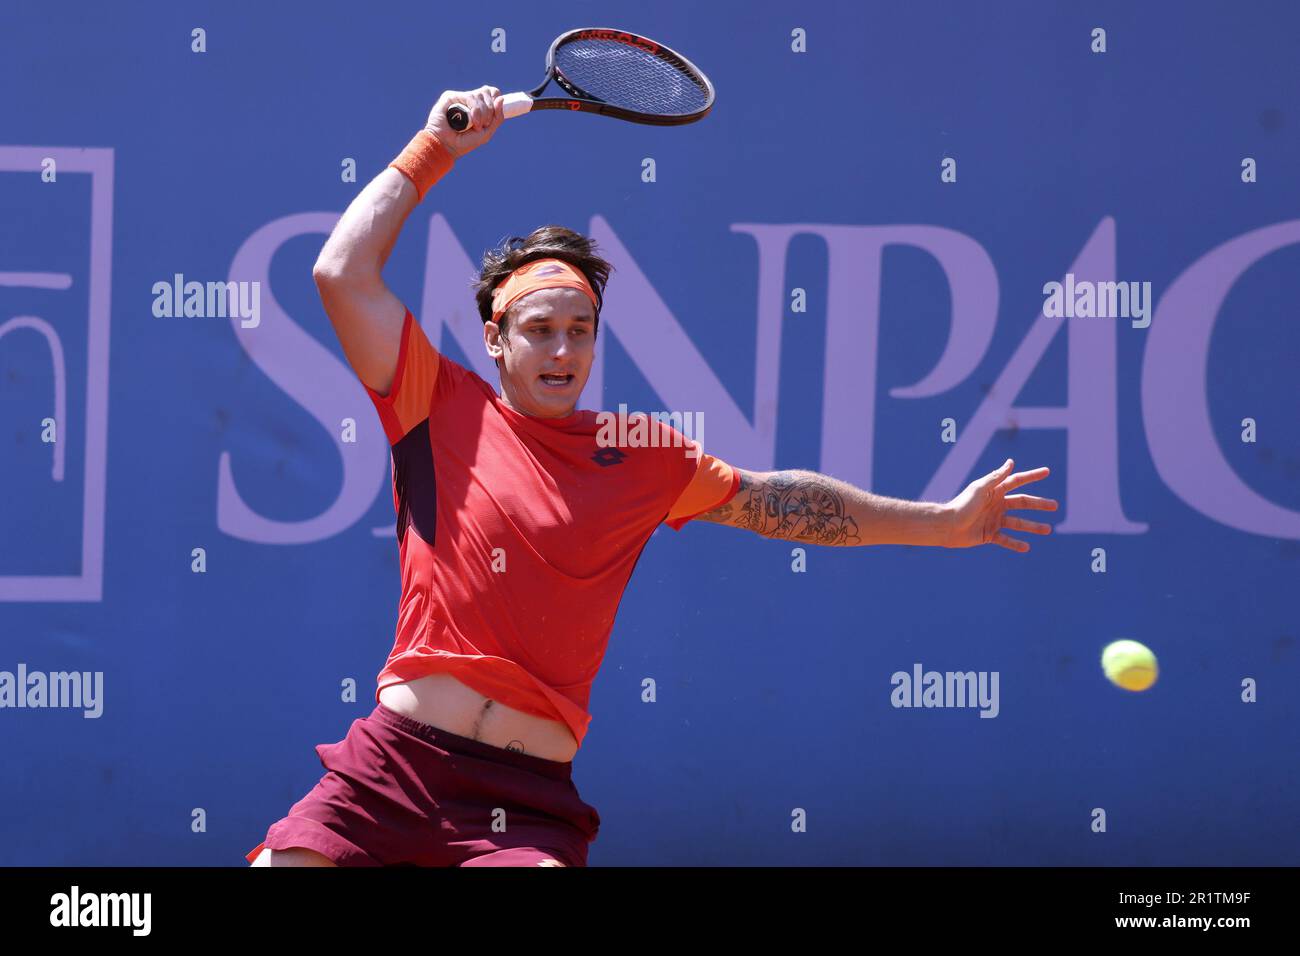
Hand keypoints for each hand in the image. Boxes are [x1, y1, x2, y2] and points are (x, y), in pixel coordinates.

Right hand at [425, 86, 504, 158]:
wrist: (447, 146)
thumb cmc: (465, 142)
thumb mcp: (487, 132)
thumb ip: (497, 117)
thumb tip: (501, 98)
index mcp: (479, 105)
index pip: (493, 92)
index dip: (496, 101)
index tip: (493, 116)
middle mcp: (470, 99)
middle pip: (488, 93)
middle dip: (489, 111)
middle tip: (482, 125)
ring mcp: (460, 97)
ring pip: (480, 95)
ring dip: (482, 113)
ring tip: (475, 125)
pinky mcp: (450, 97)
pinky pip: (470, 97)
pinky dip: (474, 109)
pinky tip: (470, 120)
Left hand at [942, 459, 1057, 551]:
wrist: (947, 526)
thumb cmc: (962, 505)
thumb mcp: (980, 488)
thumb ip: (996, 477)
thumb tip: (1011, 462)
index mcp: (994, 491)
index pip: (1017, 481)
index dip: (1031, 476)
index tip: (1047, 471)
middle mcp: (996, 505)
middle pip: (1022, 503)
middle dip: (1039, 504)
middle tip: (1055, 506)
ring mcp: (994, 520)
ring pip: (1018, 523)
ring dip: (1033, 526)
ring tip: (1048, 530)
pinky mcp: (989, 535)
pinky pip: (1006, 539)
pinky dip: (1015, 544)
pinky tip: (1027, 547)